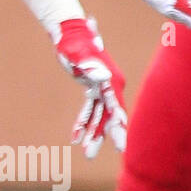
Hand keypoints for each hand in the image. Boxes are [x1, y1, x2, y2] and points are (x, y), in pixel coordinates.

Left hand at [53, 19, 126, 157]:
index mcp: (111, 82)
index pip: (116, 110)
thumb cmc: (74, 44)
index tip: (119, 148)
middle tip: (91, 156)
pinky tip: (75, 138)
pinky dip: (83, 122)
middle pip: (109, 116)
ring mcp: (102, 88)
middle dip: (102, 137)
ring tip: (85, 154)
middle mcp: (110, 86)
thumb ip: (91, 67)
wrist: (70, 34)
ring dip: (92, 134)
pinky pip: (89, 110)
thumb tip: (104, 78)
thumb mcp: (79, 56)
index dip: (117, 129)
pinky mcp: (93, 88)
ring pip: (99, 116)